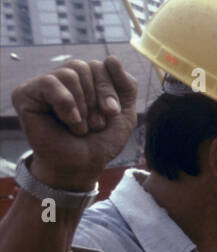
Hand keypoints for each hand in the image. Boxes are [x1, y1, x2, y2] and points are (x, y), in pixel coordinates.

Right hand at [13, 57, 137, 189]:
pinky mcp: (27, 92)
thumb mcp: (123, 115)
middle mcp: (65, 78)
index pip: (102, 65)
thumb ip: (126, 87)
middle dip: (98, 98)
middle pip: (86, 66)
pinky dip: (67, 104)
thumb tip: (112, 58)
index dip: (110, 88)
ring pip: (70, 73)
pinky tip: (70, 122)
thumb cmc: (99, 143)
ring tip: (82, 127)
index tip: (113, 112)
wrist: (81, 165)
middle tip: (97, 124)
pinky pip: (50, 82)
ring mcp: (46, 84)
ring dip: (83, 106)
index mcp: (87, 80)